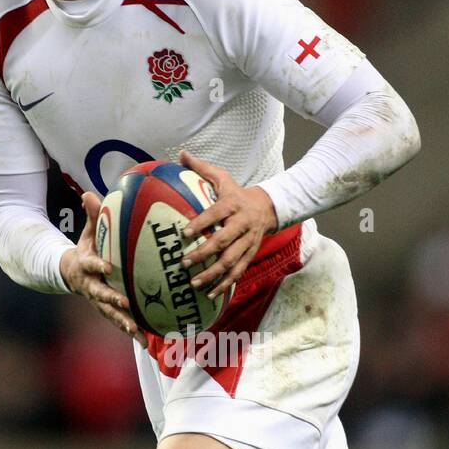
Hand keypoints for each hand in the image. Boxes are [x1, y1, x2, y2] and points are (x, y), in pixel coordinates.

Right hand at [61, 192, 146, 346]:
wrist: (71, 274)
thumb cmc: (85, 250)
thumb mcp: (87, 234)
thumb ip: (92, 216)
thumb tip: (89, 194)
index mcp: (86, 266)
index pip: (91, 265)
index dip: (98, 266)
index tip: (108, 268)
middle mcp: (91, 287)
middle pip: (101, 295)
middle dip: (112, 300)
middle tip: (126, 303)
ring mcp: (98, 302)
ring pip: (111, 314)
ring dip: (124, 323)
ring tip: (138, 332)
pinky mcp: (106, 311)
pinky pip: (120, 323)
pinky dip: (132, 333)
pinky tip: (147, 341)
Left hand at [179, 151, 278, 297]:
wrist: (268, 208)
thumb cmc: (237, 193)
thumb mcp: (223, 177)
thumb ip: (201, 167)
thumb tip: (180, 154)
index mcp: (232, 205)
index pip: (216, 214)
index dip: (201, 223)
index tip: (184, 233)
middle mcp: (242, 225)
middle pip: (223, 241)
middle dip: (204, 253)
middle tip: (184, 262)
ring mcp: (247, 242)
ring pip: (231, 261)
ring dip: (213, 274)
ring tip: (194, 283)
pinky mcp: (250, 254)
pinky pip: (238, 272)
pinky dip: (225, 284)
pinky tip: (210, 294)